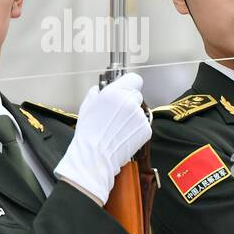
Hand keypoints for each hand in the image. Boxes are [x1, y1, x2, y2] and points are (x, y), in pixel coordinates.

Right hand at [54, 73, 149, 204]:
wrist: (95, 155)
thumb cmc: (89, 132)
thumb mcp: (88, 104)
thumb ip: (99, 92)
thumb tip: (104, 87)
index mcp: (115, 92)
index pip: (134, 78)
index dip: (129, 84)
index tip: (126, 88)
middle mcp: (130, 102)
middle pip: (136, 95)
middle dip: (128, 102)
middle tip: (117, 113)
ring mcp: (139, 116)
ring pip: (139, 111)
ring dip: (131, 116)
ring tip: (117, 127)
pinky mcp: (146, 129)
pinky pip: (142, 124)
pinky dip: (135, 128)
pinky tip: (123, 134)